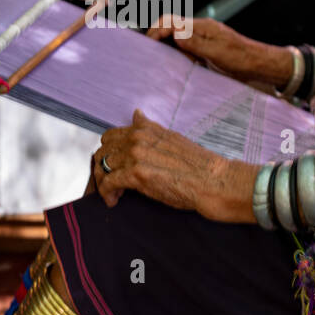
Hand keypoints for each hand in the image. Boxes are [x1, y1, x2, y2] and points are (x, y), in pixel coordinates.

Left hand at [90, 109, 252, 223]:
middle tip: (112, 183)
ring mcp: (135, 155)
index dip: (109, 153)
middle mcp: (137, 138)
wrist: (212, 180)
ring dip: (104, 183)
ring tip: (114, 194)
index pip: (110, 136)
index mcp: (145, 129)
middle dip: (103, 168)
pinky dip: (106, 194)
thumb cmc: (196, 164)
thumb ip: (149, 128)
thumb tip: (136, 113)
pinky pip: (108, 183)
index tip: (114, 166)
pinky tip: (114, 201)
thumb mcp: (171, 137)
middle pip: (102, 152)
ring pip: (102, 167)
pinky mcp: (136, 175)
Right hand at [147, 16, 288, 87]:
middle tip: (148, 52)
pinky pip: (186, 45)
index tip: (147, 45)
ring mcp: (203, 37)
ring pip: (177, 36)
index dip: (156, 31)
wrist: (260, 64)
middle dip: (157, 35)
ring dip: (167, 45)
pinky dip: (178, 52)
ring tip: (160, 60)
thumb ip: (196, 43)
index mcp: (202, 27)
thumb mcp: (217, 53)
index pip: (171, 22)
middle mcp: (201, 29)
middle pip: (171, 26)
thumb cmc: (242, 59)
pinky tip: (177, 64)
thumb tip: (175, 35)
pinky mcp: (206, 46)